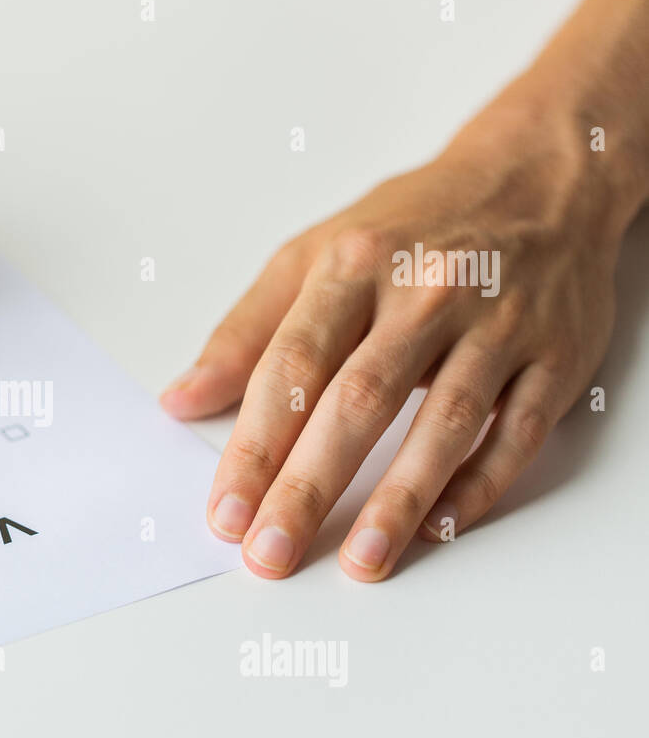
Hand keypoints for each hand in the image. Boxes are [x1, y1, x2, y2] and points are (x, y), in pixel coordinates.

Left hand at [161, 101, 644, 580]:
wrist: (538, 176)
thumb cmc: (410, 227)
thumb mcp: (313, 254)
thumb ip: (245, 332)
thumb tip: (183, 399)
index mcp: (353, 266)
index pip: (292, 368)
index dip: (255, 446)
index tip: (227, 510)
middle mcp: (426, 292)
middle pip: (358, 403)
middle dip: (309, 488)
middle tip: (270, 554)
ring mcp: (498, 324)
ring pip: (444, 423)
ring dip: (398, 500)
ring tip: (359, 561)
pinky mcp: (554, 356)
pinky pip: (515, 431)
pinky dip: (480, 484)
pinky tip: (440, 528)